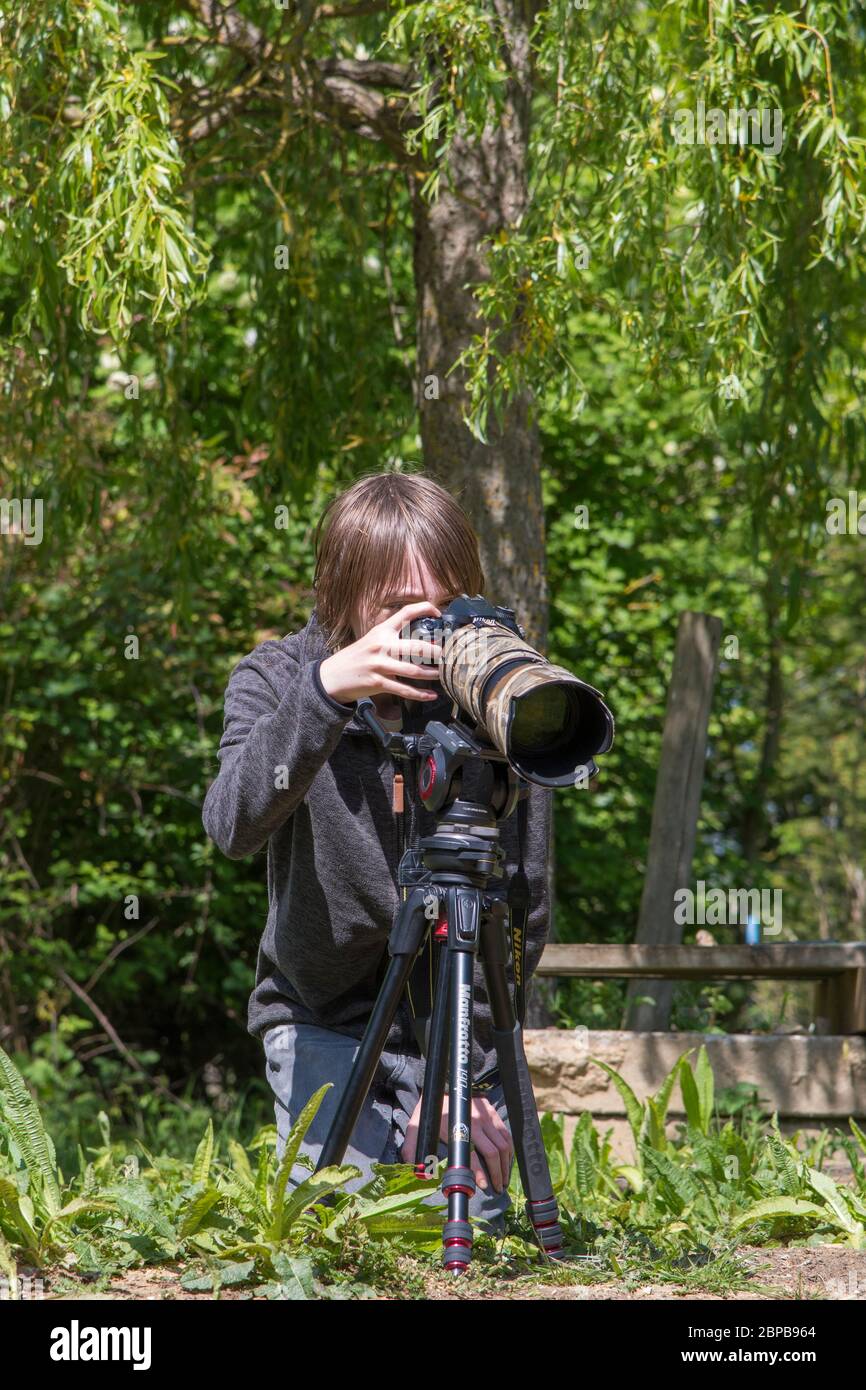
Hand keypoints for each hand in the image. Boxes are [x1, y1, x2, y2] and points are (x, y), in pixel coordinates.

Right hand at [319, 601, 442, 705]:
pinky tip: (431, 695)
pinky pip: (404, 690)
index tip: (438, 612)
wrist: (332, 676)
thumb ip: (391, 637)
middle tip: (448, 654)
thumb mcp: (371, 640)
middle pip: (416, 647)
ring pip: (413, 670)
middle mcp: (382, 646)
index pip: (405, 613)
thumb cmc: (355, 657)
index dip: (424, 609)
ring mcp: (380, 665)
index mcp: (381, 631)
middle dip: (436, 651)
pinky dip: (420, 694)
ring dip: (431, 674)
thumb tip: (418, 638)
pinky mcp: (378, 682)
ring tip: (443, 674)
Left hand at [400, 1093, 512, 1192]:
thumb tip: (414, 1170)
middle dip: (497, 1173)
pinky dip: (509, 1150)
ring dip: (506, 1164)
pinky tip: (507, 1160)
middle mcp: (475, 1124)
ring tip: (503, 1178)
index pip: (472, 1157)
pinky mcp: (492, 1112)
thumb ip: (412, 1147)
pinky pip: (506, 1134)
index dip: (480, 1174)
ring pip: (503, 1144)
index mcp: (457, 1130)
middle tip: (497, 1187)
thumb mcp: (416, 1126)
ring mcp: (486, 1117)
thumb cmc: (432, 1108)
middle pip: (494, 1153)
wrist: (445, 1083)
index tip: (484, 1186)